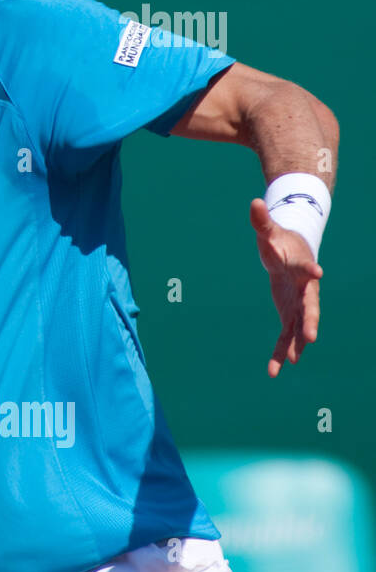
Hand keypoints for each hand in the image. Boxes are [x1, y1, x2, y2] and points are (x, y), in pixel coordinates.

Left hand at [250, 198, 323, 376]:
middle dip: (310, 321)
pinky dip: (280, 350)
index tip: (317, 272)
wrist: (289, 254)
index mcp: (300, 267)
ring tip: (291, 361)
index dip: (311, 270)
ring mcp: (299, 304)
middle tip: (311, 336)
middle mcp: (305, 289)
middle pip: (310, 306)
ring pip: (299, 327)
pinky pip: (285, 335)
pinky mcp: (290, 314)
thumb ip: (261, 220)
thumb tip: (253, 202)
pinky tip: (275, 369)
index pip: (307, 268)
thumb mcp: (268, 232)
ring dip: (295, 344)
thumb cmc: (279, 242)